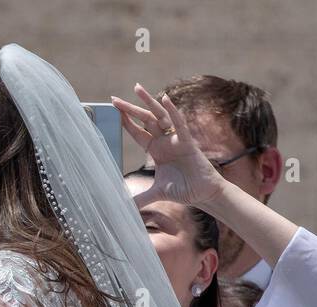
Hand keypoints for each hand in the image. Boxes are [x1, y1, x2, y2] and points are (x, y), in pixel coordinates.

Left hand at [111, 84, 226, 208]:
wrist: (203, 193)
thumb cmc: (183, 190)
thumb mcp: (157, 193)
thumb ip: (141, 198)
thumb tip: (125, 208)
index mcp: (155, 150)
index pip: (137, 132)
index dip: (126, 122)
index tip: (113, 112)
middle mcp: (164, 141)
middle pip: (144, 121)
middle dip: (130, 109)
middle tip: (114, 99)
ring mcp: (175, 139)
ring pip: (160, 116)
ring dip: (148, 102)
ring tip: (137, 88)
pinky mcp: (187, 142)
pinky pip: (180, 124)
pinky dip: (173, 111)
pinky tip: (165, 99)